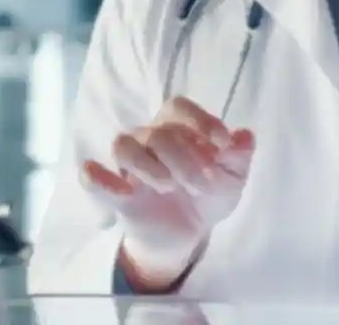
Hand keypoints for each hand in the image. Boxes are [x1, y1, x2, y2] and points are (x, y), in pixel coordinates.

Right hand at [82, 97, 255, 291]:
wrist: (189, 232)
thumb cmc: (209, 193)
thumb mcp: (233, 178)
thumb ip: (239, 157)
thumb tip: (245, 136)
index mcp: (178, 127)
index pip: (179, 107)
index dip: (201, 121)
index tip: (223, 145)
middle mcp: (150, 138)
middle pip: (158, 133)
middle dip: (184, 158)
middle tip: (201, 183)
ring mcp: (130, 166)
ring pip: (124, 145)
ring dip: (149, 165)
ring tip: (169, 186)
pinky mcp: (116, 193)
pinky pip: (93, 179)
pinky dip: (98, 178)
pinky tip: (122, 191)